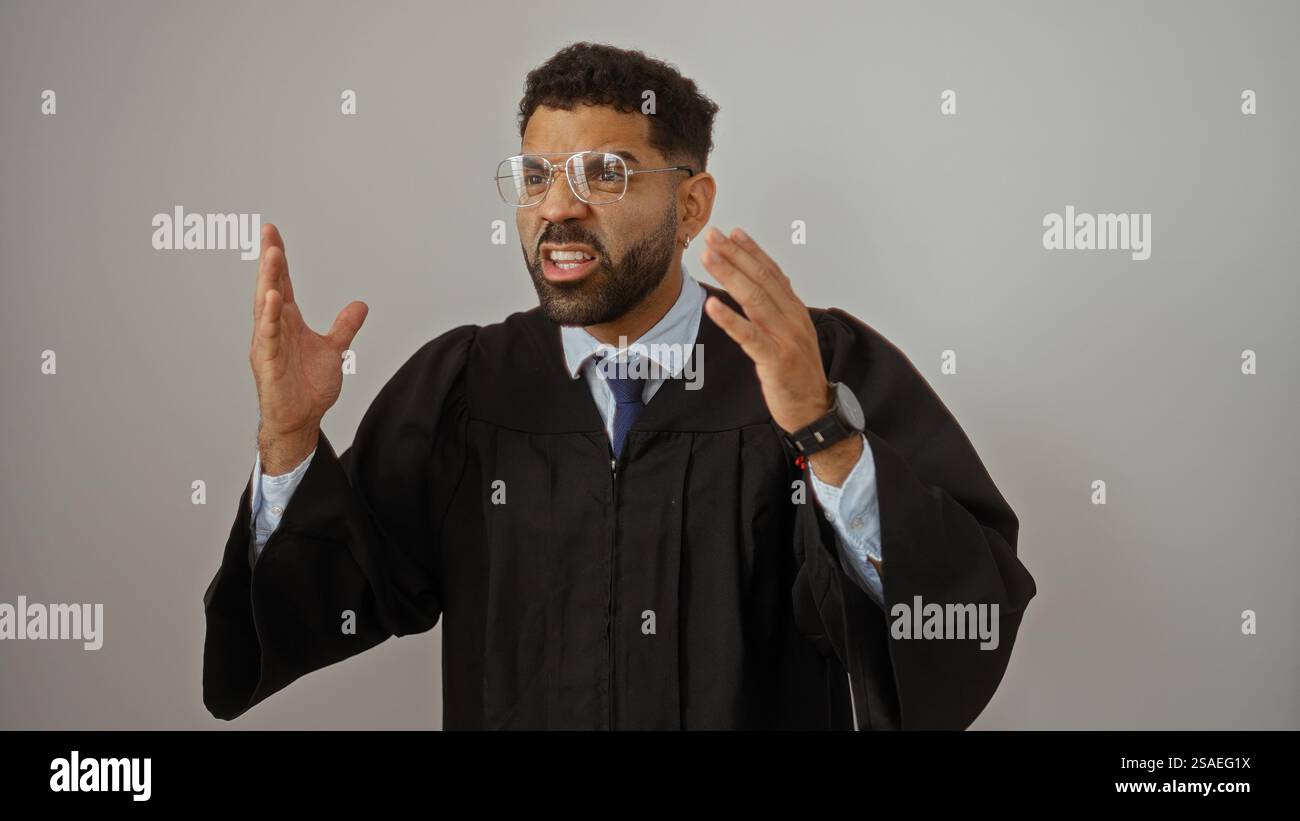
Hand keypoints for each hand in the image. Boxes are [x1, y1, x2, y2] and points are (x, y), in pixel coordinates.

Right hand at [250, 223, 366, 469]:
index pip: (282, 284)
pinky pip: (268, 336)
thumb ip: (344, 327)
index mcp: (288, 323)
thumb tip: (360, 305)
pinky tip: (272, 298)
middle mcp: (274, 329)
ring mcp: (268, 344)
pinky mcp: (268, 362)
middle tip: (269, 234)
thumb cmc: (308, 388)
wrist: (300, 419)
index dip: (279, 261)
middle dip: (270, 261)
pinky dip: (269, 317)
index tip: (273, 234)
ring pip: (266, 307)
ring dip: (268, 280)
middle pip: (271, 288)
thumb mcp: (334, 349)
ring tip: (271, 254)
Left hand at [699, 226, 862, 485]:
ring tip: (709, 258)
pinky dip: (730, 319)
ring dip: (730, 275)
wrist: (815, 411)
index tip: (733, 232)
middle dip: (735, 255)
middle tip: (713, 236)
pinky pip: (749, 335)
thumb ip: (778, 312)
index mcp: (795, 311)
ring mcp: (785, 337)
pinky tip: (711, 305)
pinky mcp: (775, 359)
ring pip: (755, 299)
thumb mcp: (790, 336)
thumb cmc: (797, 376)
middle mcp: (792, 318)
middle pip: (761, 279)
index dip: (752, 251)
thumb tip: (762, 288)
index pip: (772, 273)